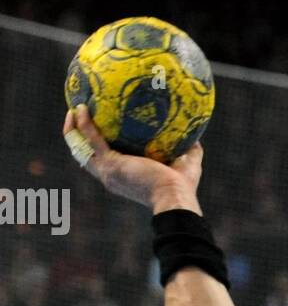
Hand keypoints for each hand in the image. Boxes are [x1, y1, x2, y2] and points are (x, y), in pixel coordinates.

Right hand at [63, 104, 203, 213]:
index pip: (104, 161)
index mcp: (124, 177)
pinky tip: (81, 109)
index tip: (98, 127)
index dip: (97, 146)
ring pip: (80, 148)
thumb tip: (195, 134)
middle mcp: (111, 176)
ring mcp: (107, 171)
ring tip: (75, 108)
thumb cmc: (182, 187)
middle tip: (78, 115)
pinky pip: (92, 140)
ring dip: (73, 128)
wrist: (175, 197)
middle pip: (85, 155)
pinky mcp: (110, 163)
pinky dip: (84, 124)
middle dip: (78, 136)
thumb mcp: (186, 163)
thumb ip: (189, 149)